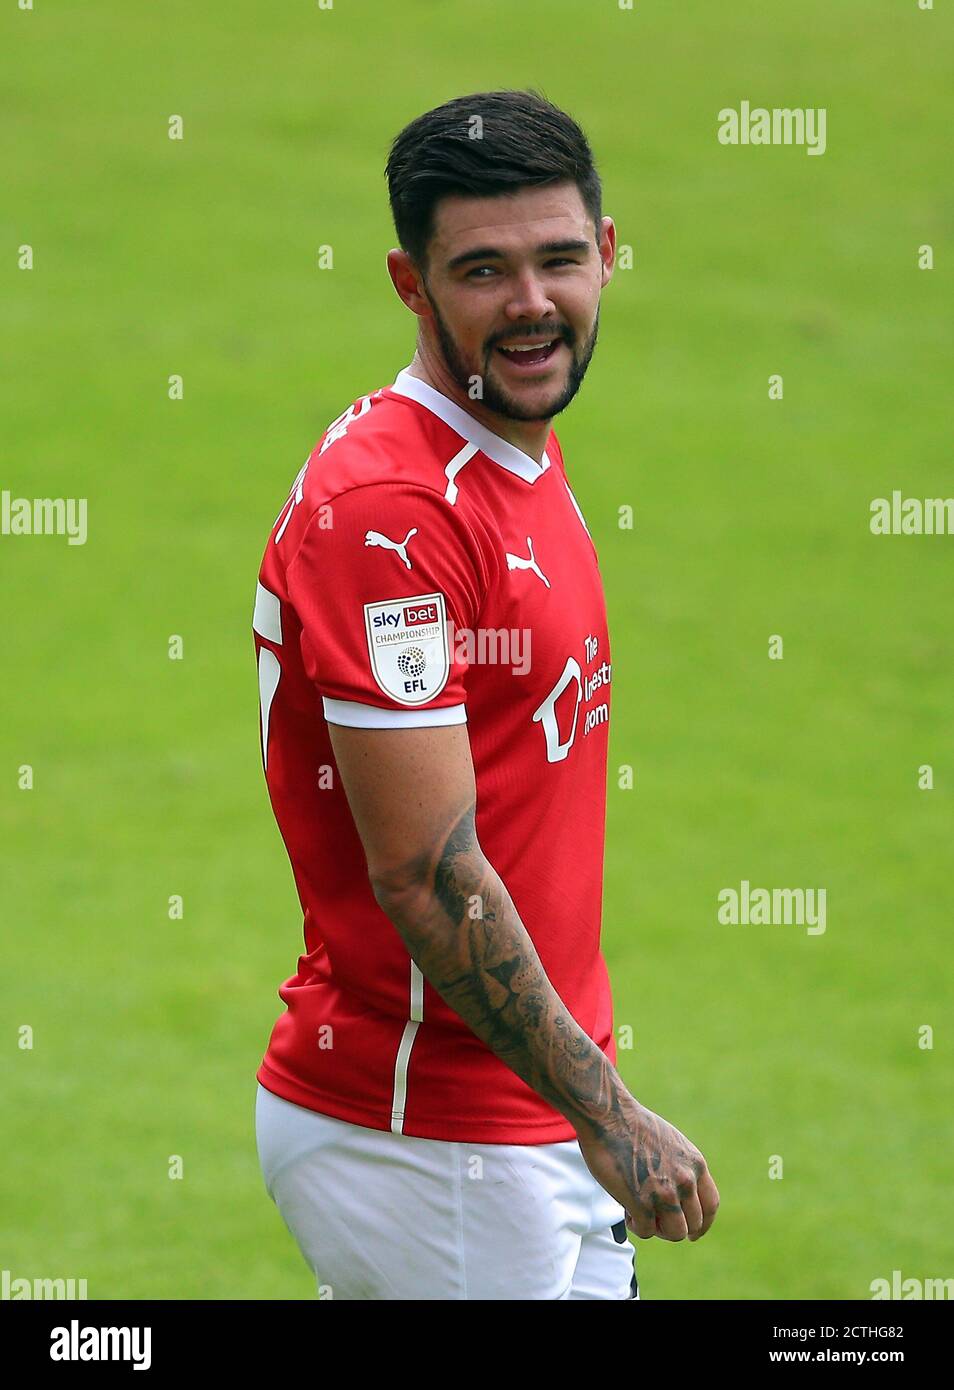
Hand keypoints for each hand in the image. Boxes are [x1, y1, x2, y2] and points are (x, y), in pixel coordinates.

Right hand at [577, 1100, 719, 1241]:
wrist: (610, 1116)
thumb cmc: (632, 1127)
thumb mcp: (672, 1144)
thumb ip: (681, 1169)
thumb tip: (680, 1198)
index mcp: (695, 1164)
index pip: (711, 1205)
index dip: (703, 1224)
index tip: (693, 1232)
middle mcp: (686, 1181)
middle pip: (692, 1225)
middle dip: (673, 1226)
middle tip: (654, 1217)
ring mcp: (666, 1194)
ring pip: (674, 1234)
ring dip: (656, 1228)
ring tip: (639, 1212)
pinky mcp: (643, 1204)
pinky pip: (646, 1231)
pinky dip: (635, 1224)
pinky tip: (625, 1208)